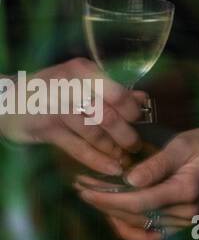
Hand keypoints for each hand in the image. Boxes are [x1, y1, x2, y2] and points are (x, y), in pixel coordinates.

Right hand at [0, 58, 146, 174]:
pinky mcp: (47, 128)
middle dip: (126, 133)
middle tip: (136, 145)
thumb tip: (143, 99)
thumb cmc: (50, 90)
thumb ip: (111, 89)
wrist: (7, 101)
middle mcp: (70, 87)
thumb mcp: (79, 82)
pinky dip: (97, 160)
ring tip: (124, 159)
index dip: (132, 109)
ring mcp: (57, 108)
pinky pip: (78, 147)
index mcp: (83, 71)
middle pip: (108, 114)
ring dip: (113, 149)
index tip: (140, 121)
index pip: (117, 92)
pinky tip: (111, 168)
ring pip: (94, 132)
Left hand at [75, 126, 198, 239]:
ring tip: (94, 199)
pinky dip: (130, 231)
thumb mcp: (184, 144)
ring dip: (113, 216)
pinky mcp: (182, 227)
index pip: (140, 202)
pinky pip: (152, 237)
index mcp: (187, 189)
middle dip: (104, 204)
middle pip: (136, 216)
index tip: (86, 188)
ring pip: (139, 228)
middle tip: (82, 188)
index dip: (109, 198)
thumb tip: (129, 179)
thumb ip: (157, 163)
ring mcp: (186, 223)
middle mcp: (187, 213)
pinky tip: (115, 217)